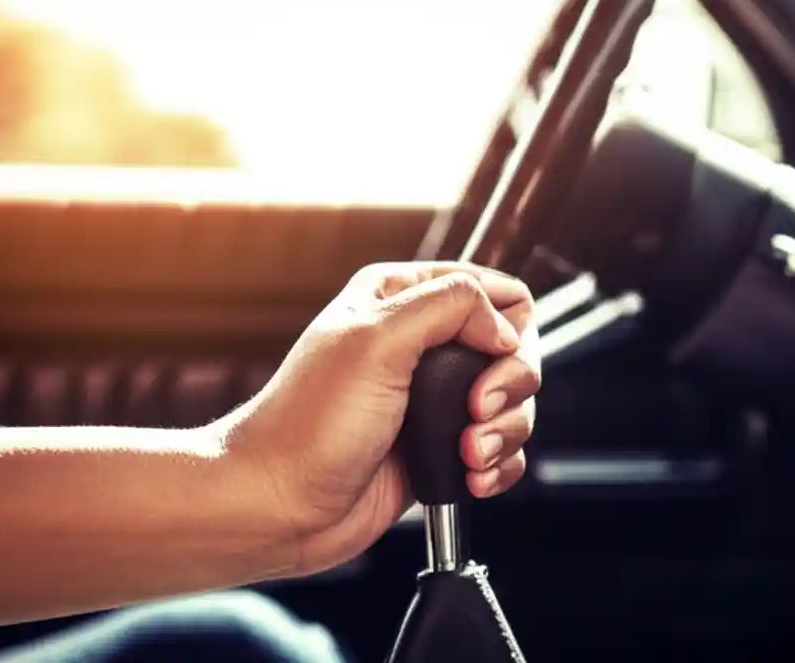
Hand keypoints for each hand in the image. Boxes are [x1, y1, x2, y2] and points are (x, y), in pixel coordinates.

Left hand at [216, 262, 539, 574]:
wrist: (279, 505)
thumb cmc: (309, 425)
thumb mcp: (378, 339)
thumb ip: (451, 306)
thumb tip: (504, 327)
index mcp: (401, 299)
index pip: (494, 289)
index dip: (508, 325)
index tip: (490, 358)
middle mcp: (421, 345)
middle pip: (516, 349)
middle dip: (509, 386)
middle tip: (476, 412)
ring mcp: (433, 400)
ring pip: (513, 403)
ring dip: (504, 432)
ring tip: (468, 454)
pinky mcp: (440, 448)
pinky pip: (501, 448)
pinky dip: (499, 465)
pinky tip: (471, 477)